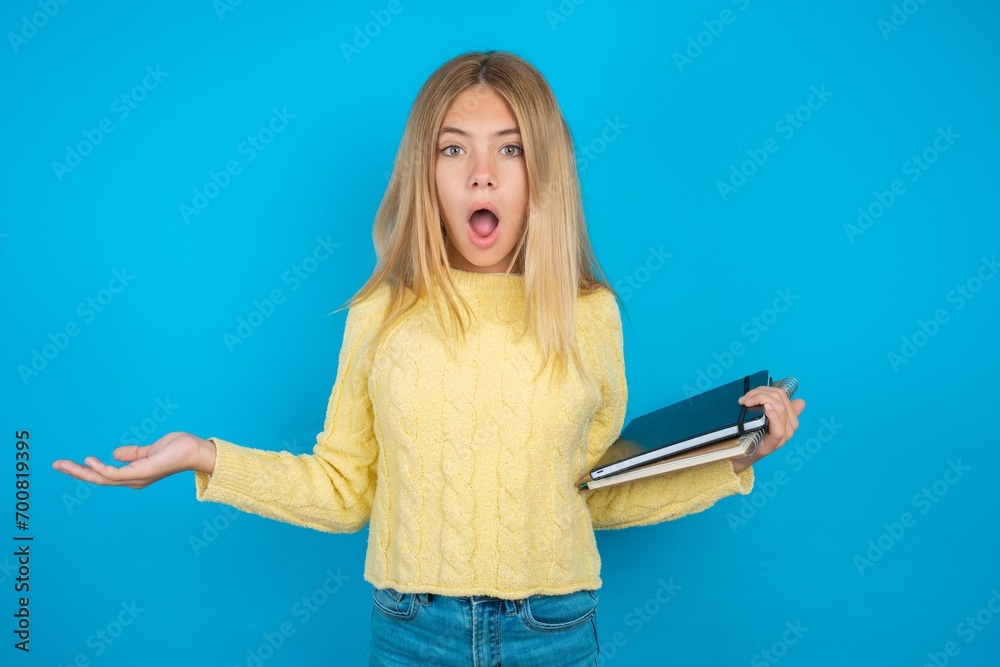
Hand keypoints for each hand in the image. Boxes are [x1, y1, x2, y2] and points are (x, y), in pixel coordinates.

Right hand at [52, 432, 216, 488]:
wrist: (196, 450)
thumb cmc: (178, 449)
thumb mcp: (150, 450)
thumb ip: (133, 453)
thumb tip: (114, 454)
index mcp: (134, 474)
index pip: (104, 475)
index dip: (85, 470)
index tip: (68, 463)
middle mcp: (133, 479)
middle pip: (98, 479)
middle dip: (75, 473)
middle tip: (56, 465)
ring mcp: (137, 478)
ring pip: (103, 478)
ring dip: (81, 472)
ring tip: (64, 464)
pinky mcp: (143, 473)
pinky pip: (117, 474)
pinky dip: (102, 469)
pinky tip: (90, 461)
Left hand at [730, 385, 805, 473]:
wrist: (741, 454)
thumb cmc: (751, 434)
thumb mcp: (763, 418)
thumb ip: (775, 407)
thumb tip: (800, 401)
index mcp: (790, 417)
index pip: (782, 395)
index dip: (765, 389)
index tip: (749, 394)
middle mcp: (791, 426)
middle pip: (779, 398)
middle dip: (759, 393)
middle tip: (743, 399)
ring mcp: (785, 436)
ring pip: (779, 408)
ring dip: (760, 400)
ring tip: (745, 403)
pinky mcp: (775, 444)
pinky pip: (779, 428)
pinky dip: (773, 415)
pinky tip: (766, 408)